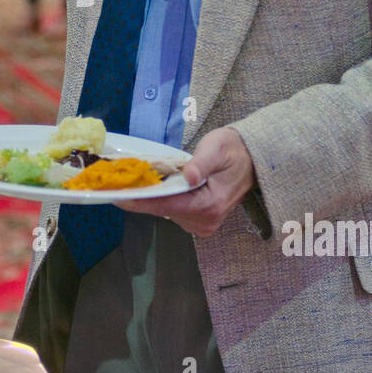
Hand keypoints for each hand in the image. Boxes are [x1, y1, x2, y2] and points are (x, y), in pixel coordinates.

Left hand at [116, 126, 255, 237]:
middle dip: (142, 197)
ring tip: (136, 182)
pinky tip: (156, 187)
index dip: (142, 201)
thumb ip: (201, 163)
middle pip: (164, 211)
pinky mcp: (200, 222)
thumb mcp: (217, 148)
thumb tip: (188, 176)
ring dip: (151, 198)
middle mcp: (206, 220)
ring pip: (166, 212)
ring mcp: (204, 224)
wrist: (252, 160)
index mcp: (210, 204)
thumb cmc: (232, 150)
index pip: (168, 205)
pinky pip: (174, 212)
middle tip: (120, 183)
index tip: (119, 197)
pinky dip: (162, 200)